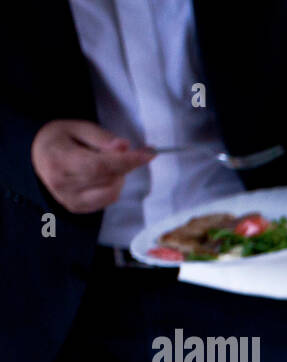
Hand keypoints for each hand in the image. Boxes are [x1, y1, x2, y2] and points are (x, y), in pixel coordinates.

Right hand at [31, 120, 153, 212]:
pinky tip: (101, 176)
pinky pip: (108, 200)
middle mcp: (62, 184)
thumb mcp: (77, 128)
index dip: (127, 161)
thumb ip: (101, 137)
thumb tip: (125, 147)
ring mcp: (69, 199)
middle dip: (123, 164)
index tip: (149, 154)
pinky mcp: (77, 208)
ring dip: (118, 177)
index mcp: (59, 160)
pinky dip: (112, 186)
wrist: (38, 156)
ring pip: (112, 192)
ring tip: (104, 163)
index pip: (100, 165)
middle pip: (109, 179)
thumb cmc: (59, 139)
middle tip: (119, 152)